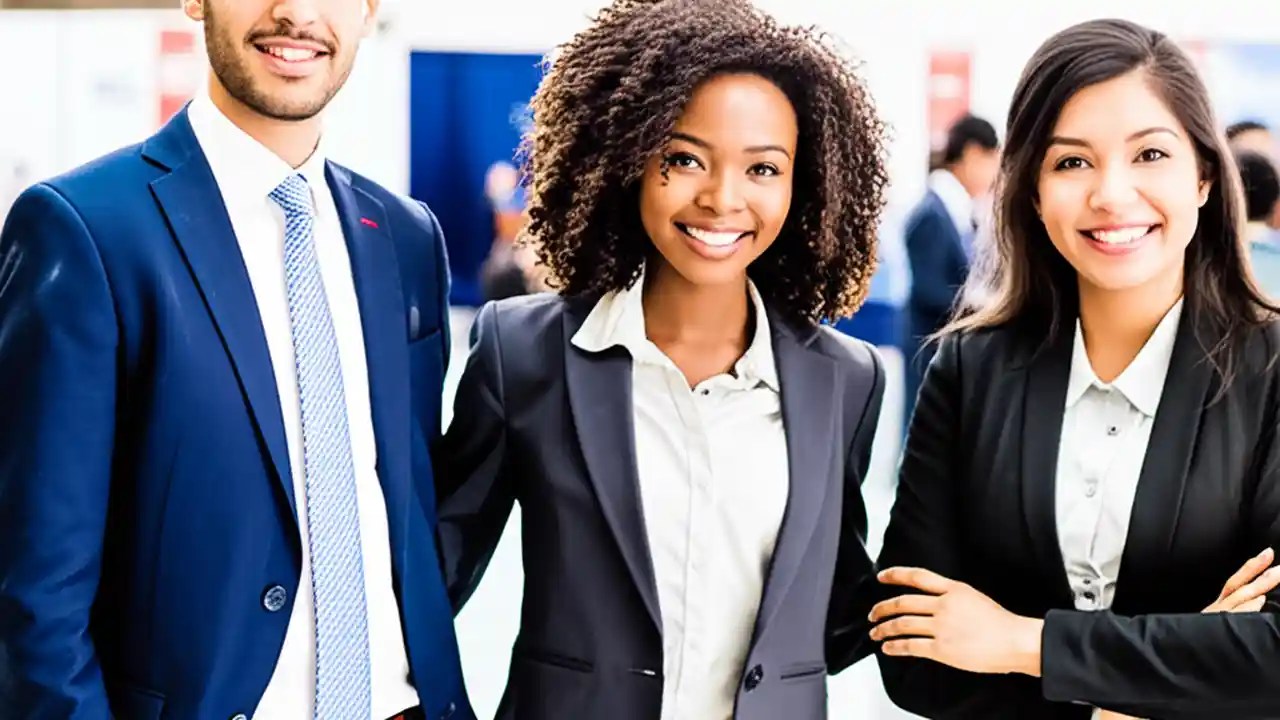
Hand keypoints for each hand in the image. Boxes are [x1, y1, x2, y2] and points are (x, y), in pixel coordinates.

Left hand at [870, 567, 1042, 675]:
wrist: (1016, 641)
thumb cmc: (1000, 623)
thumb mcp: (974, 597)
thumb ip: (950, 596)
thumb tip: (929, 602)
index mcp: (953, 589)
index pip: (917, 576)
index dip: (895, 575)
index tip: (881, 577)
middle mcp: (944, 605)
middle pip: (903, 602)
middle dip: (883, 608)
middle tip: (873, 613)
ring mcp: (942, 626)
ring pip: (903, 624)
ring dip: (884, 629)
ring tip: (876, 632)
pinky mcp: (942, 648)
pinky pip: (910, 646)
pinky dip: (895, 647)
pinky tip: (888, 648)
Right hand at [1094, 548, 1279, 719]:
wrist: (1170, 658)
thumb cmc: (1189, 645)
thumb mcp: (1206, 628)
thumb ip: (1222, 617)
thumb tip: (1252, 604)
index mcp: (1214, 610)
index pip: (1233, 583)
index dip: (1250, 568)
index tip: (1266, 556)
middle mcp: (1215, 611)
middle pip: (1237, 586)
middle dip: (1257, 571)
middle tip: (1273, 557)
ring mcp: (1216, 620)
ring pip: (1238, 599)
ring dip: (1258, 586)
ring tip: (1275, 575)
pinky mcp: (1217, 630)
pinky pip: (1233, 617)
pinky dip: (1246, 609)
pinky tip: (1259, 602)